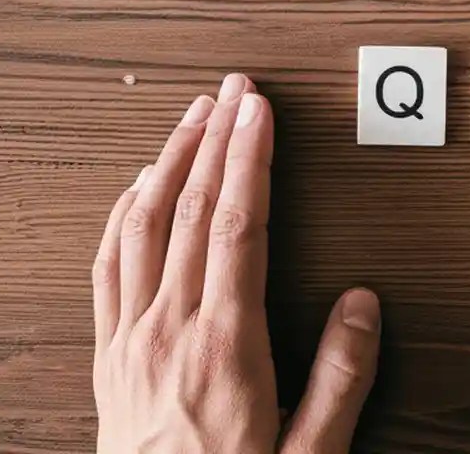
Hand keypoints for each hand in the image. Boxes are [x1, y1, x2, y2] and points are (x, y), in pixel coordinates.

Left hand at [92, 74, 381, 452]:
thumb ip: (341, 379)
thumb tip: (362, 304)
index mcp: (224, 346)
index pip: (236, 227)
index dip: (249, 160)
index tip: (258, 112)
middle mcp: (169, 330)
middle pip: (188, 210)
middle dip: (214, 139)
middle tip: (233, 90)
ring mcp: (131, 339)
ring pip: (142, 225)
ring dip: (167, 162)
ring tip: (190, 117)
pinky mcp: (109, 355)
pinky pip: (107, 265)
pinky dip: (121, 214)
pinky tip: (136, 188)